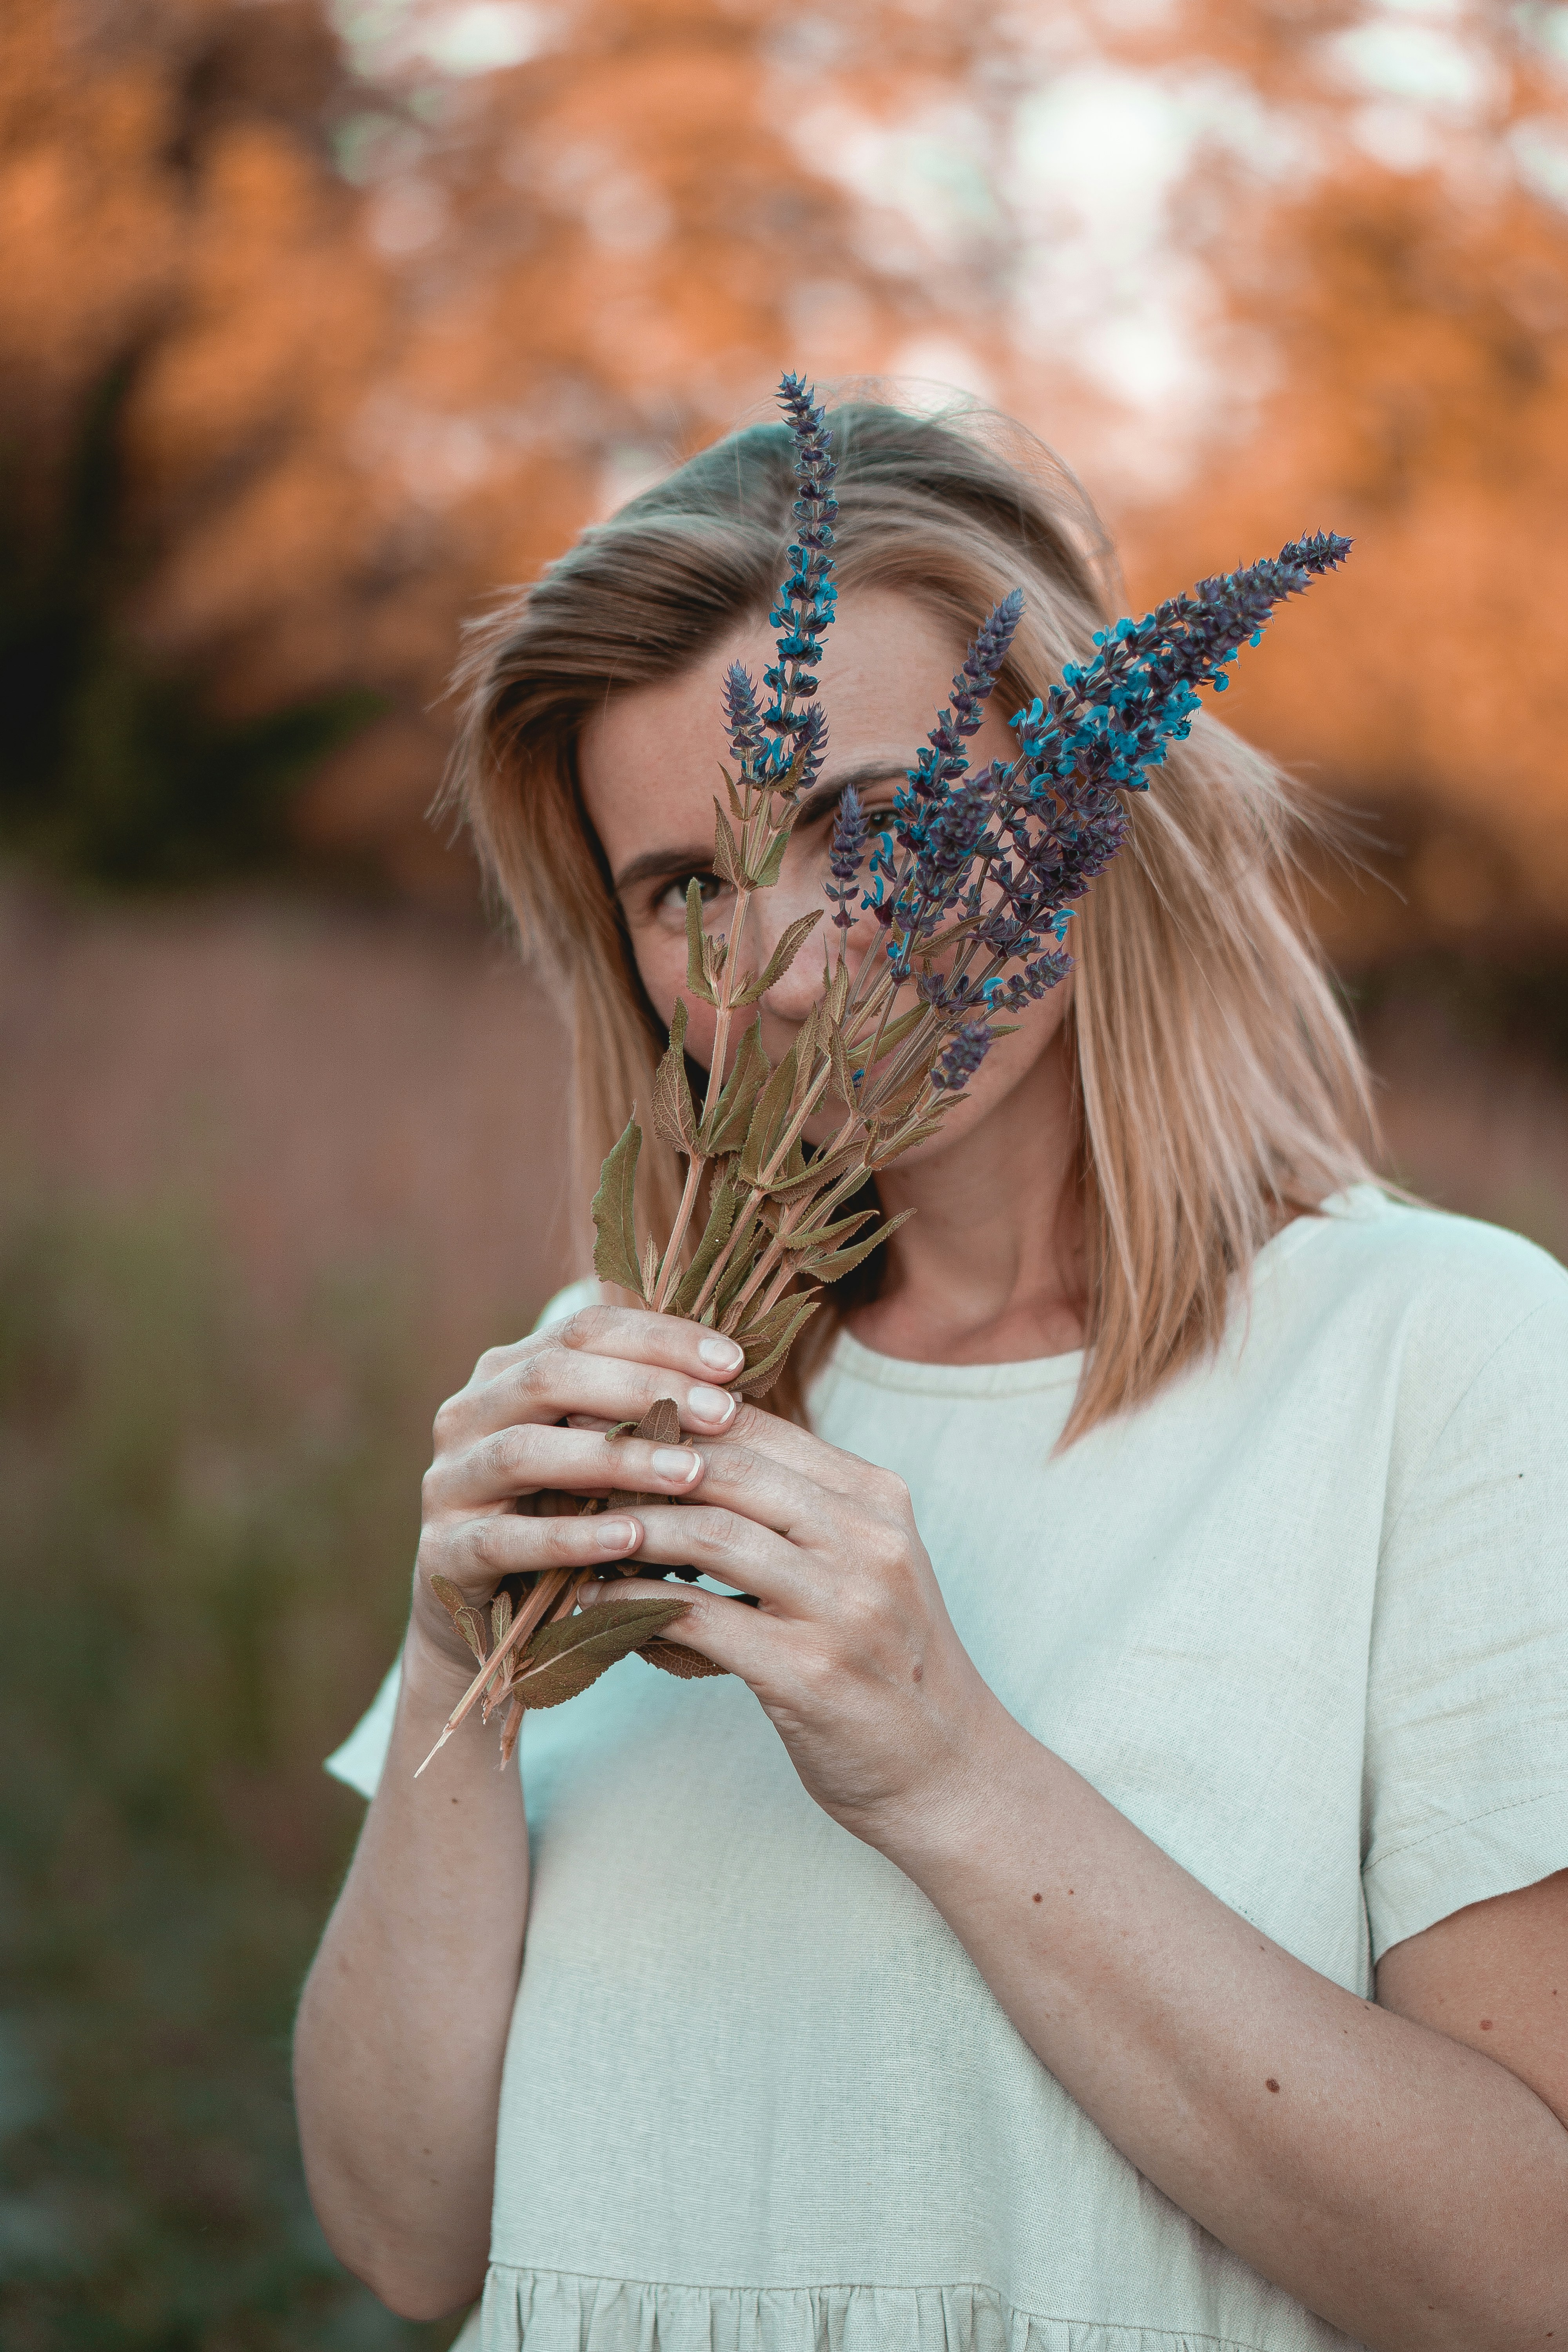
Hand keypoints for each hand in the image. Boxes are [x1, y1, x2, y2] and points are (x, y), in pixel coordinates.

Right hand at [409, 1307, 745, 1696]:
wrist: (491, 1610)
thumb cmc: (567, 1513)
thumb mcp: (604, 1453)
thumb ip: (643, 1411)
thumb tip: (737, 1375)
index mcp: (508, 1371)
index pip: (584, 1327)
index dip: (660, 1338)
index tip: (735, 1362)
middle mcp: (468, 1413)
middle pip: (550, 1376)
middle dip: (643, 1389)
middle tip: (723, 1413)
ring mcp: (449, 1481)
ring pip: (524, 1451)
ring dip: (614, 1459)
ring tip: (690, 1473)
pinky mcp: (445, 1551)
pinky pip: (507, 1539)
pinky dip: (571, 1537)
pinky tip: (632, 1539)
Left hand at [577, 1403, 1005, 1847]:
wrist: (949, 1772)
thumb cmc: (886, 1660)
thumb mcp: (862, 1562)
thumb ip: (797, 1507)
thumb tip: (687, 1452)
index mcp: (877, 1499)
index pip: (759, 1426)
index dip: (675, 1412)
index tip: (604, 1415)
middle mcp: (867, 1541)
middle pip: (729, 1466)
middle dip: (639, 1461)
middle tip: (566, 1462)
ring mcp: (842, 1606)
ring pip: (709, 1534)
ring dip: (629, 1528)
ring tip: (572, 1531)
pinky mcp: (810, 1672)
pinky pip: (698, 1618)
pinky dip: (635, 1604)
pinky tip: (593, 1603)